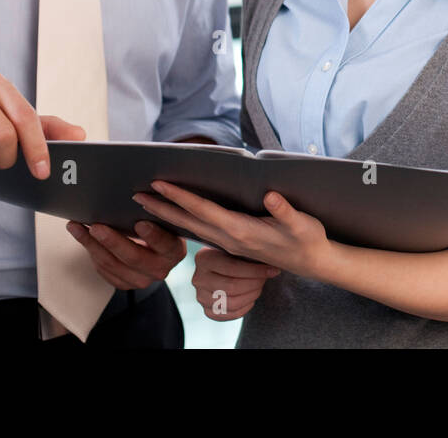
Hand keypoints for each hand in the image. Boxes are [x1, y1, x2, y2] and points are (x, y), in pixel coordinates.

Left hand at [66, 219, 187, 289]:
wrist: (155, 250)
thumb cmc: (159, 228)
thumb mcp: (164, 221)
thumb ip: (156, 214)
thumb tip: (138, 195)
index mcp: (174, 251)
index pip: (165, 244)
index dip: (153, 235)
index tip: (139, 223)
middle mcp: (160, 269)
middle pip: (133, 257)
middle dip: (112, 241)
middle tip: (96, 226)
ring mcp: (140, 280)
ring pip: (112, 264)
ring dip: (92, 244)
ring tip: (78, 227)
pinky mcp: (123, 283)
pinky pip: (103, 269)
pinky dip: (91, 250)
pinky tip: (82, 236)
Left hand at [133, 181, 332, 279]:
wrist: (312, 263)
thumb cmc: (307, 239)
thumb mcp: (302, 224)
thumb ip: (285, 211)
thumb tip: (271, 195)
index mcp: (241, 231)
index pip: (203, 210)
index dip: (180, 197)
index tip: (159, 184)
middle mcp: (230, 239)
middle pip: (189, 221)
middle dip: (162, 208)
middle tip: (135, 195)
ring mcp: (229, 244)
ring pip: (191, 228)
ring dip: (168, 216)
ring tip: (146, 204)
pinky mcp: (232, 244)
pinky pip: (200, 232)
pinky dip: (183, 222)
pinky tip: (174, 217)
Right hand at [191, 247, 279, 319]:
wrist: (217, 268)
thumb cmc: (230, 255)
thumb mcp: (233, 248)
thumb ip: (246, 253)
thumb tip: (272, 261)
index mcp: (203, 258)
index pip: (232, 268)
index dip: (255, 271)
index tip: (273, 270)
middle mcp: (198, 278)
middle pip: (232, 287)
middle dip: (255, 283)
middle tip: (266, 278)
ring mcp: (200, 296)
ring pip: (232, 302)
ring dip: (252, 295)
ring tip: (260, 286)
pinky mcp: (207, 310)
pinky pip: (229, 314)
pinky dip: (245, 308)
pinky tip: (252, 298)